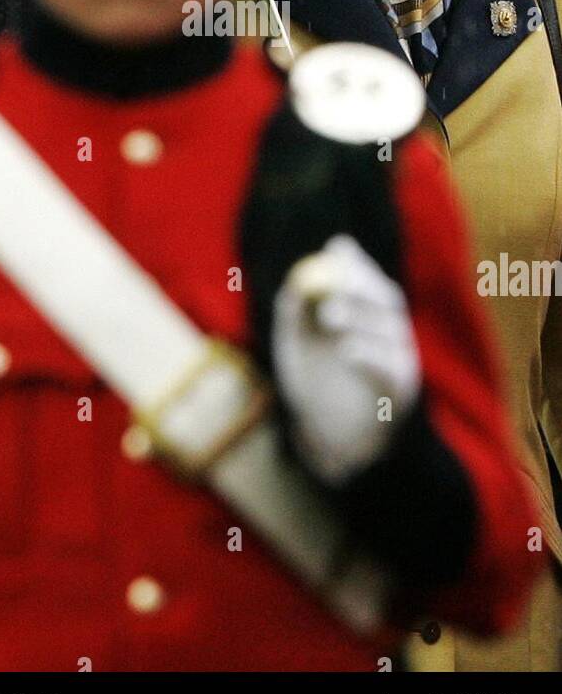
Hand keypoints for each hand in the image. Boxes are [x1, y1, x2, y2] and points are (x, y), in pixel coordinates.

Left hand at [272, 233, 420, 482]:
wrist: (332, 444)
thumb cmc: (314, 388)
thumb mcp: (294, 347)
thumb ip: (292, 313)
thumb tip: (294, 282)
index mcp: (370, 318)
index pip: (371, 281)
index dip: (357, 263)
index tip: (337, 249)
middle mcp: (392, 335)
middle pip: (386, 299)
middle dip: (362, 284)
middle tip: (334, 278)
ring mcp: (401, 362)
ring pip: (389, 329)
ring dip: (359, 317)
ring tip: (328, 315)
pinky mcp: (401, 392)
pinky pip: (390, 368)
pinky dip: (369, 355)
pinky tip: (346, 349)